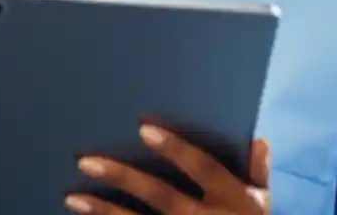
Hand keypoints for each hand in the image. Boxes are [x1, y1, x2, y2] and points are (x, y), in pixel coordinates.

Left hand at [66, 125, 270, 213]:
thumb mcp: (262, 207)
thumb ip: (258, 175)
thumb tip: (259, 140)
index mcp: (234, 202)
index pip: (203, 169)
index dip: (176, 149)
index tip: (144, 129)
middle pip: (162, 197)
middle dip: (124, 179)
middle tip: (87, 162)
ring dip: (105, 212)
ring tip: (73, 198)